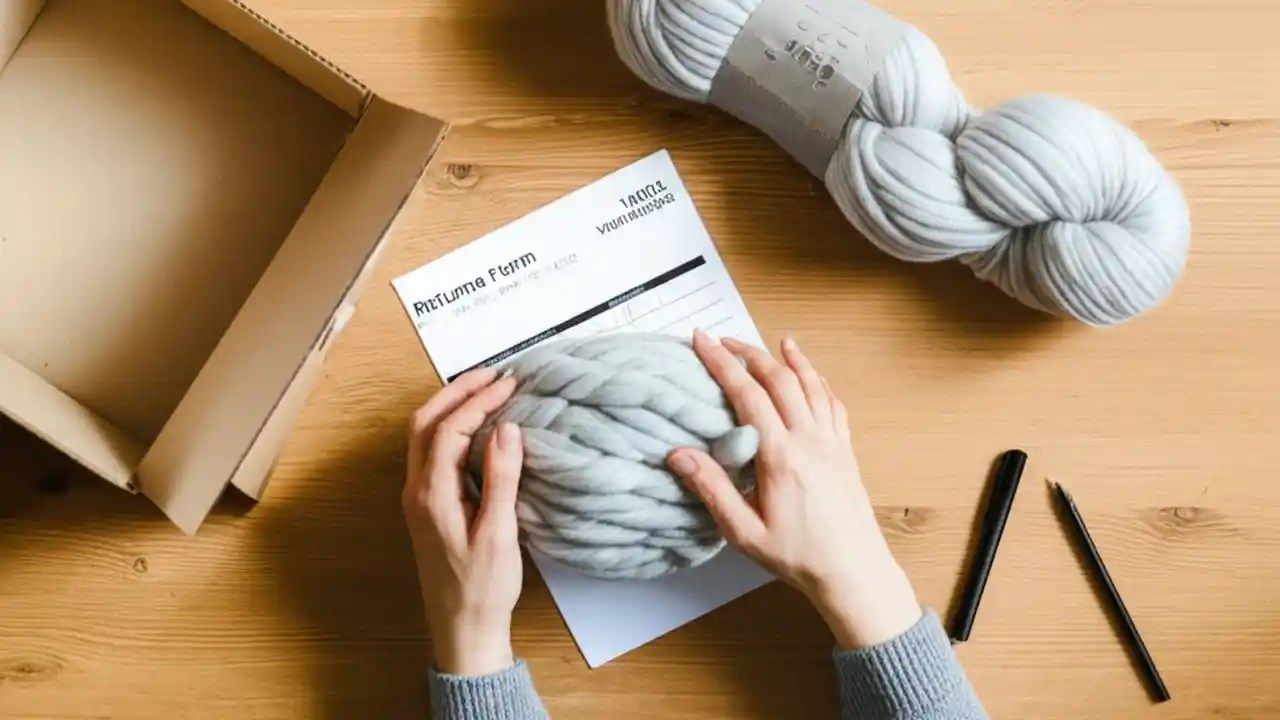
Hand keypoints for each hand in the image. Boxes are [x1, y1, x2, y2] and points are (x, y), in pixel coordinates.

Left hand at [403, 368, 523, 675]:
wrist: (463, 631)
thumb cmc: (482, 590)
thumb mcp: (498, 534)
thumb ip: (500, 479)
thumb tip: (505, 429)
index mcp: (430, 495)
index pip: (449, 429)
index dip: (479, 400)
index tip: (510, 384)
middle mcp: (416, 491)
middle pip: (425, 422)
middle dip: (457, 391)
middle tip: (493, 374)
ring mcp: (418, 498)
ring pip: (424, 435)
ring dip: (451, 406)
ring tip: (485, 390)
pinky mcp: (428, 506)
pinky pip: (431, 452)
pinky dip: (451, 427)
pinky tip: (477, 427)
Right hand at [668, 331, 921, 649]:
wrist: (853, 571)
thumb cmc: (798, 556)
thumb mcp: (744, 531)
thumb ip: (712, 489)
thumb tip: (678, 455)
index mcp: (781, 456)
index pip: (747, 394)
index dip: (722, 363)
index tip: (702, 341)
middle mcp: (809, 440)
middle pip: (779, 379)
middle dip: (749, 353)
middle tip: (724, 340)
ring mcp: (832, 443)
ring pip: (811, 386)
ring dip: (790, 360)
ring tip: (776, 341)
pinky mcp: (845, 452)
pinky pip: (833, 404)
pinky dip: (820, 382)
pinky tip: (813, 377)